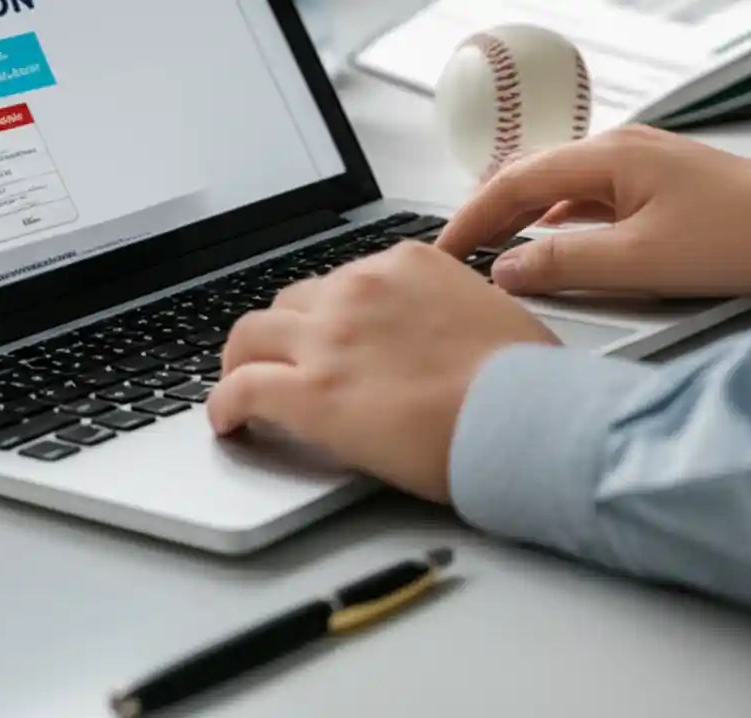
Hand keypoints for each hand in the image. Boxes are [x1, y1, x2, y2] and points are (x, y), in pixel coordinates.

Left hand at [208, 242, 558, 502]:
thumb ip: (449, 311)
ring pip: (250, 336)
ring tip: (241, 385)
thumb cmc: (525, 379)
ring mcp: (328, 338)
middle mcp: (359, 289)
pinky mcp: (308, 392)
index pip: (343, 279)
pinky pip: (239, 388)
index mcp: (405, 264)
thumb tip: (446, 336)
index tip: (328, 334)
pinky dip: (225, 404)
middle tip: (285, 361)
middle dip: (285, 333)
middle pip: (291, 303)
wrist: (525, 417)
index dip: (329, 313)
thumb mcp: (491, 313)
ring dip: (242, 361)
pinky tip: (228, 421)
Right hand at [436, 125, 750, 296]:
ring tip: (496, 254)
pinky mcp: (663, 188)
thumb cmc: (743, 238)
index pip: (514, 182)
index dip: (472, 220)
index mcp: (610, 157)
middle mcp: (622, 150)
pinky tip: (559, 251)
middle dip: (491, 216)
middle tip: (459, 255)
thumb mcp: (640, 262)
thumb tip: (506, 268)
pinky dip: (562, 225)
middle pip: (533, 178)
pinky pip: (593, 201)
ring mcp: (644, 167)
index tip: (443, 252)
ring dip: (525, 220)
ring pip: (562, 190)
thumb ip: (563, 264)